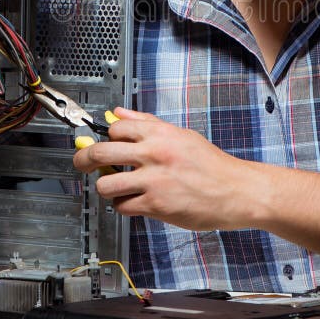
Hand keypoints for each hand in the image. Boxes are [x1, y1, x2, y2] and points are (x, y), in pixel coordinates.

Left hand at [72, 107, 259, 230]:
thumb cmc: (212, 165)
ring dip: (105, 187)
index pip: (115, 127)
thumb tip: (118, 112)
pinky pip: (122, 206)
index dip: (104, 136)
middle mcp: (154, 153)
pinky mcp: (156, 204)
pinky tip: (132, 201)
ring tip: (115, 187)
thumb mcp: (181, 136)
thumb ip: (148, 124)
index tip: (99, 141)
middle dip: (84, 159)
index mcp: (160, 134)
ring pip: (106, 183)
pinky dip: (122, 206)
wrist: (236, 191)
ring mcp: (154, 180)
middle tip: (82, 163)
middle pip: (101, 152)